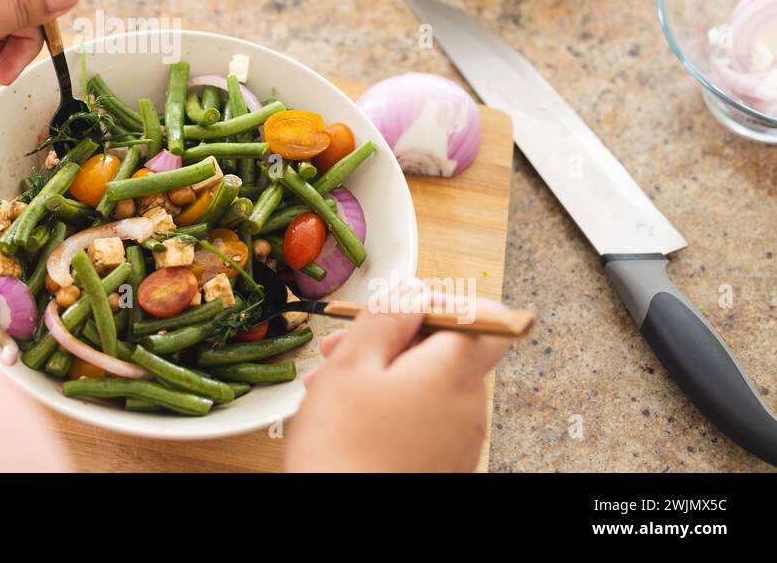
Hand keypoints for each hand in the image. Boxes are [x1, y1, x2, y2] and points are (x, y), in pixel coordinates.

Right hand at [285, 282, 511, 471]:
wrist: (346, 528)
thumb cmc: (344, 450)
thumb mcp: (353, 365)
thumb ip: (387, 318)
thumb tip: (413, 290)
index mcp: (454, 374)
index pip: (487, 318)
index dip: (446, 301)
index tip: (402, 305)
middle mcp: (470, 408)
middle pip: (447, 351)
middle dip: (393, 340)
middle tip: (342, 345)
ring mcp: (459, 442)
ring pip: (427, 385)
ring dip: (382, 374)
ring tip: (331, 386)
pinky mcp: (442, 465)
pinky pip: (422, 419)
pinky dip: (389, 407)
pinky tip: (348, 417)